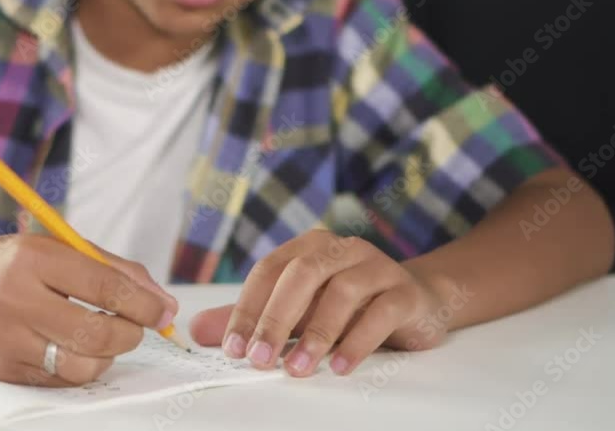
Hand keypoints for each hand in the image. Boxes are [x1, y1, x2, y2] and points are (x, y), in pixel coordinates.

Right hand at [0, 234, 177, 386]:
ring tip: (102, 338)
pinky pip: (60, 379)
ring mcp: (8, 339)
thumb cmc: (5, 266)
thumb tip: (160, 300)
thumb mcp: (52, 249)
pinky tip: (74, 348)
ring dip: (107, 355)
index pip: (105, 285)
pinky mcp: (4, 370)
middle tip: (135, 327)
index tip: (163, 311)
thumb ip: (109, 268)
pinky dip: (79, 366)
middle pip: (98, 330)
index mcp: (34, 258)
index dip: (143, 302)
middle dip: (130, 332)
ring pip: (83, 365)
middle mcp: (18, 299)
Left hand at [189, 230, 446, 376]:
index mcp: (309, 246)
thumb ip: (251, 318)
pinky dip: (357, 341)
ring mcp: (377, 266)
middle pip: (302, 274)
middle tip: (260, 359)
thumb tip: (198, 331)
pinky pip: (380, 313)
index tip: (233, 347)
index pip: (268, 270)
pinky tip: (340, 366)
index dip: (248, 308)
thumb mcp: (297, 310)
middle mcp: (341, 249)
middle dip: (276, 319)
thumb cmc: (346, 305)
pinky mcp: (404, 292)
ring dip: (316, 334)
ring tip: (298, 368)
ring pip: (342, 292)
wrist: (415, 301)